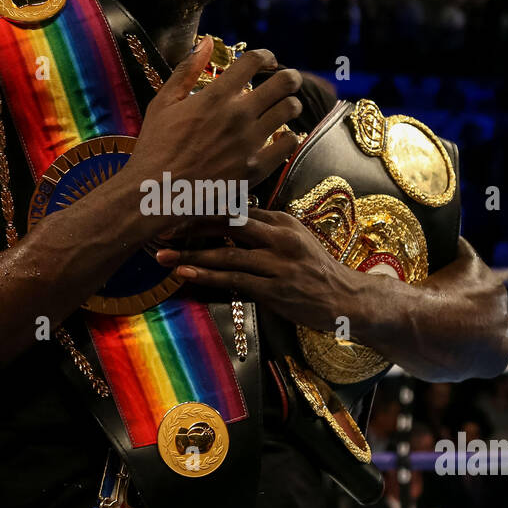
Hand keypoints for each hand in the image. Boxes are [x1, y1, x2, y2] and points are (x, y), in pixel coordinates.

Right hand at [126, 38, 302, 195]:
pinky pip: (289, 144)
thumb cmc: (155, 147)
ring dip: (290, 105)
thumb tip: (204, 42)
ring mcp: (250, 142)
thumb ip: (186, 70)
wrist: (156, 194)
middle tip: (288, 82)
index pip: (254, 60)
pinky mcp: (256, 168)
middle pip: (284, 83)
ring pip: (290, 111)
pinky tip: (280, 138)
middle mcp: (237, 115)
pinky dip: (288, 138)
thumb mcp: (162, 103)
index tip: (267, 62)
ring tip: (284, 109)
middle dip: (289, 78)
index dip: (266, 56)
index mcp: (215, 96)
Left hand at [153, 207, 356, 329]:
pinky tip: (185, 274)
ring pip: (227, 255)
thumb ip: (264, 229)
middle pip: (229, 225)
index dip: (203, 209)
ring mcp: (278, 264)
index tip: (175, 209)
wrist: (345, 298)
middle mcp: (280, 238)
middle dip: (192, 226)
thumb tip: (228, 220)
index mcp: (281, 221)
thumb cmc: (314, 269)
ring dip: (192, 256)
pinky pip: (234, 281)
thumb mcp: (294, 239)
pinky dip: (207, 277)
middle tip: (161, 227)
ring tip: (164, 256)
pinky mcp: (274, 290)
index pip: (236, 208)